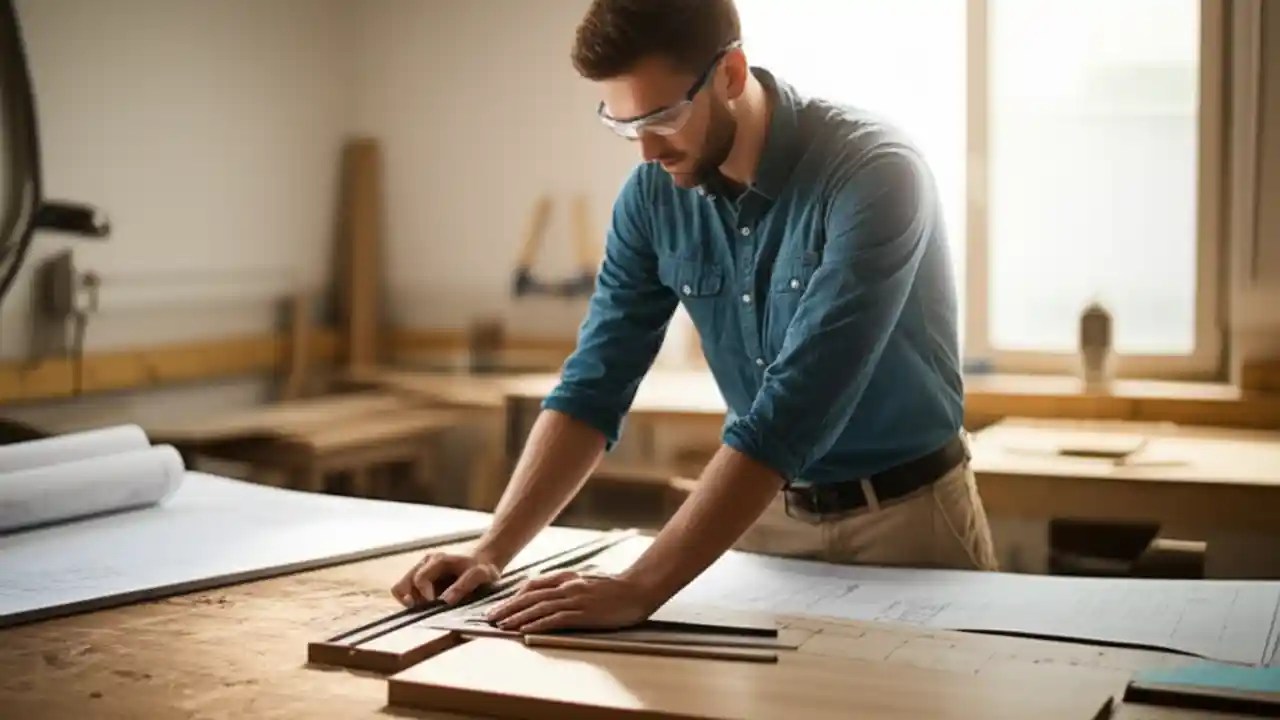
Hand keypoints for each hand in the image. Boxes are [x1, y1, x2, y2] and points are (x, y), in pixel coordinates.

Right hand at [391, 551, 500, 606]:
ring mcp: (419, 572)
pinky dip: (413, 603)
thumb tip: (445, 601)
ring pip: (400, 590)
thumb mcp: (481, 574)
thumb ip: (465, 585)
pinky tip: (428, 606)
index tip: (436, 606)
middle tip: (429, 609)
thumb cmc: (481, 569)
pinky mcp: (418, 582)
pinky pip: (405, 594)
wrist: (481, 563)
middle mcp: (424, 564)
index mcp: (437, 560)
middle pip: (402, 585)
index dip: (425, 596)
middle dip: (414, 601)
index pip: (419, 579)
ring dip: (412, 602)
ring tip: (429, 608)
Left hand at [484, 570, 655, 633]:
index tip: (501, 606)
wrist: (638, 589)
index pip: (534, 585)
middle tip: (490, 618)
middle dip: (508, 608)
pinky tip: (525, 630)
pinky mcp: (583, 613)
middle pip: (530, 596)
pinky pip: (555, 619)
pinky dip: (537, 624)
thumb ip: (568, 585)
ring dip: (516, 617)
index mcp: (568, 578)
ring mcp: (575, 599)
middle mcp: (567, 586)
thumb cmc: (615, 588)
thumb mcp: (588, 581)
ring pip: (538, 608)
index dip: (514, 596)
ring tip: (501, 626)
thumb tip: (549, 593)